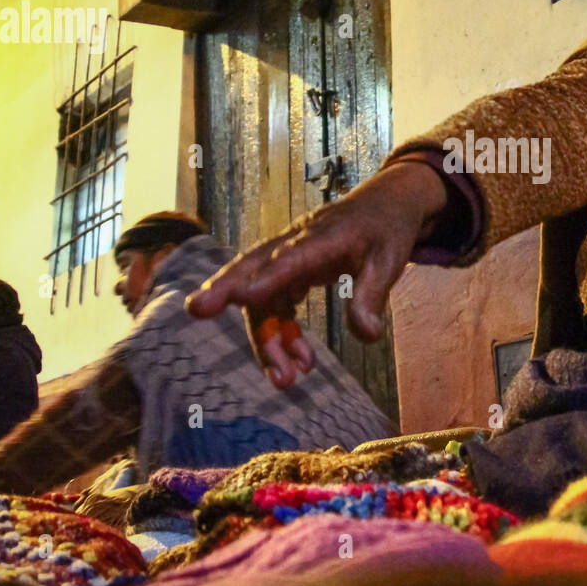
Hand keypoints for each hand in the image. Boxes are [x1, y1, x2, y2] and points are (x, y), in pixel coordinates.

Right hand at [185, 161, 448, 387]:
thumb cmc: (387, 231)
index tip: (239, 296)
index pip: (288, 258)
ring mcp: (289, 257)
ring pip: (262, 297)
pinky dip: (281, 334)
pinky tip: (300, 362)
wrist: (386, 205)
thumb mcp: (390, 262)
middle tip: (196, 310)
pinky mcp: (290, 270)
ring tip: (286, 380)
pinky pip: (274, 304)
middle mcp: (297, 244)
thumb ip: (373, 297)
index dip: (264, 277)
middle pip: (253, 267)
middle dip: (224, 290)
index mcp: (323, 237)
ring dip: (267, 339)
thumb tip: (366, 335)